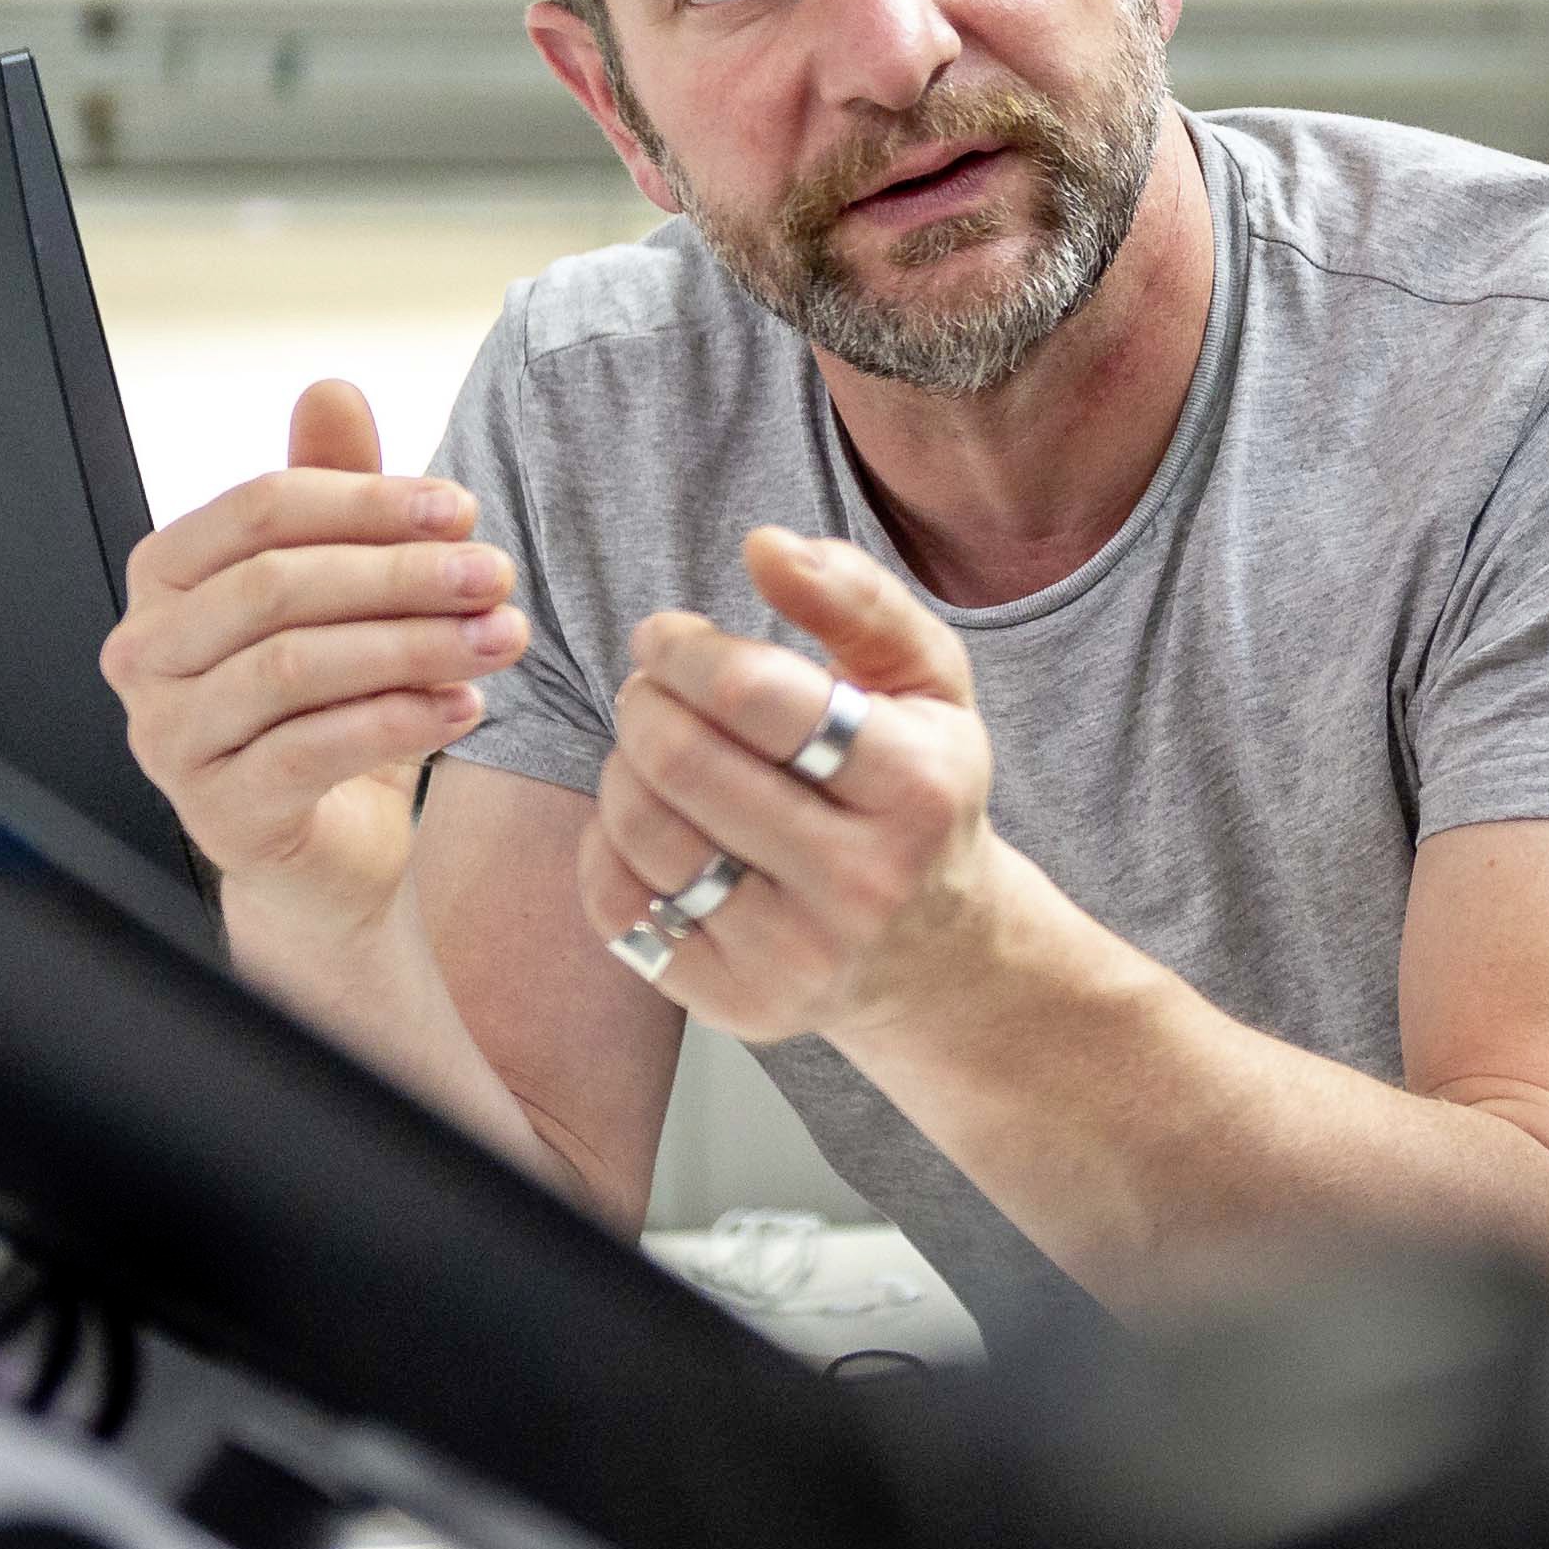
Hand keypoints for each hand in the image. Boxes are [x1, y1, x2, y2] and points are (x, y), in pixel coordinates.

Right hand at [99, 380, 530, 908]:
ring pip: (294, 667)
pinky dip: (400, 720)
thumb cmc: (332, 697)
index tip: (463, 507)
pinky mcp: (217, 812)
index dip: (367, 500)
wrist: (327, 844)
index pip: (258, 507)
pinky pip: (311, 751)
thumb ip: (336, 490)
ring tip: (501, 637)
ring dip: (412, 644)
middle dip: (400, 573)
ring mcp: (170, 738)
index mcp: (168, 576)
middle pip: (276, 585)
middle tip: (497, 573)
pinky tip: (467, 705)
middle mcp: (146, 653)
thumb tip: (332, 387)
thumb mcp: (343, 584)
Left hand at [580, 528, 1000, 1047]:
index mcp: (915, 785)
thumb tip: (765, 544)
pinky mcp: (738, 1004)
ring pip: (643, 831)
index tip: (665, 636)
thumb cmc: (923, 790)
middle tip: (648, 688)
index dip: (685, 648)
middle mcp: (861, 880)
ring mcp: (796, 953)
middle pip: (684, 761)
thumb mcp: (927, 683)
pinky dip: (607, 846)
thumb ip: (857, 598)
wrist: (941, 952)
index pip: (756, 696)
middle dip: (644, 701)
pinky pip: (619, 906)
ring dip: (621, 765)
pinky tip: (645, 822)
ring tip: (646, 747)